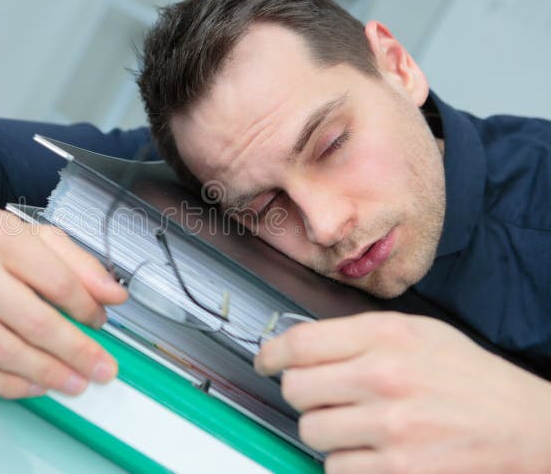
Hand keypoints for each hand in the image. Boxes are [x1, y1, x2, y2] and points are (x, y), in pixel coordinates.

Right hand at [0, 188, 127, 398]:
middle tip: (102, 369)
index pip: (55, 280)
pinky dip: (10, 385)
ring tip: (75, 382)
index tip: (101, 322)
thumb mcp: (37, 238)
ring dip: (47, 374)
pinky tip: (35, 386)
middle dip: (75, 351)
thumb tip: (114, 296)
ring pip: (4, 352)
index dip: (86, 307)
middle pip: (32, 321)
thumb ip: (80, 264)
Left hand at [255, 312, 550, 472]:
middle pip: (296, 389)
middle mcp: (383, 377)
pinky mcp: (398, 470)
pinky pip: (336, 469)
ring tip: (354, 425)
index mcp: (386, 336)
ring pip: (311, 432)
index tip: (266, 361)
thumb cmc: (471, 377)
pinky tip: (370, 450)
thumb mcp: (418, 332)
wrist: (526, 426)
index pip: (300, 342)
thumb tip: (302, 345)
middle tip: (320, 397)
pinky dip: (346, 463)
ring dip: (324, 431)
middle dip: (302, 394)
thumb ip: (359, 334)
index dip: (271, 353)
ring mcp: (390, 427)